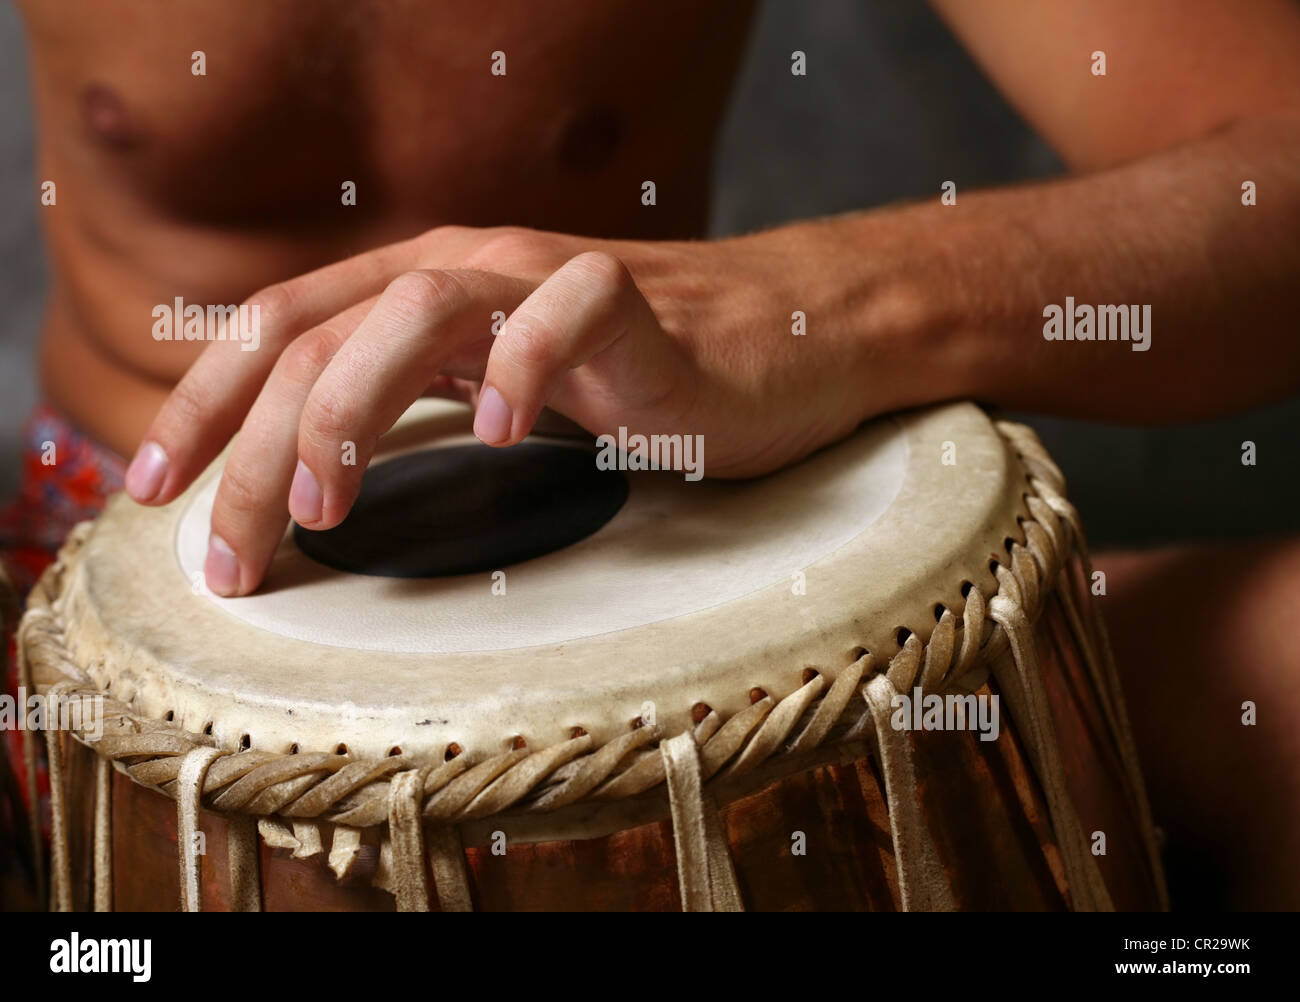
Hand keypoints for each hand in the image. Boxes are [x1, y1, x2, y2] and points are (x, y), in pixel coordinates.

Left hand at [124, 223, 876, 595]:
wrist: (779, 338)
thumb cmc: (636, 379)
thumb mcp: (493, 390)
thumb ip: (413, 403)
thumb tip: (303, 481)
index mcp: (420, 287)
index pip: (279, 328)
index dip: (202, 404)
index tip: (153, 494)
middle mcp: (467, 264)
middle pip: (323, 334)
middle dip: (253, 449)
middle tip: (232, 561)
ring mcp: (546, 275)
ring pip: (415, 306)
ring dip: (349, 408)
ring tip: (328, 510)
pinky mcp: (630, 301)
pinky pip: (560, 314)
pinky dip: (515, 371)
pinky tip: (494, 437)